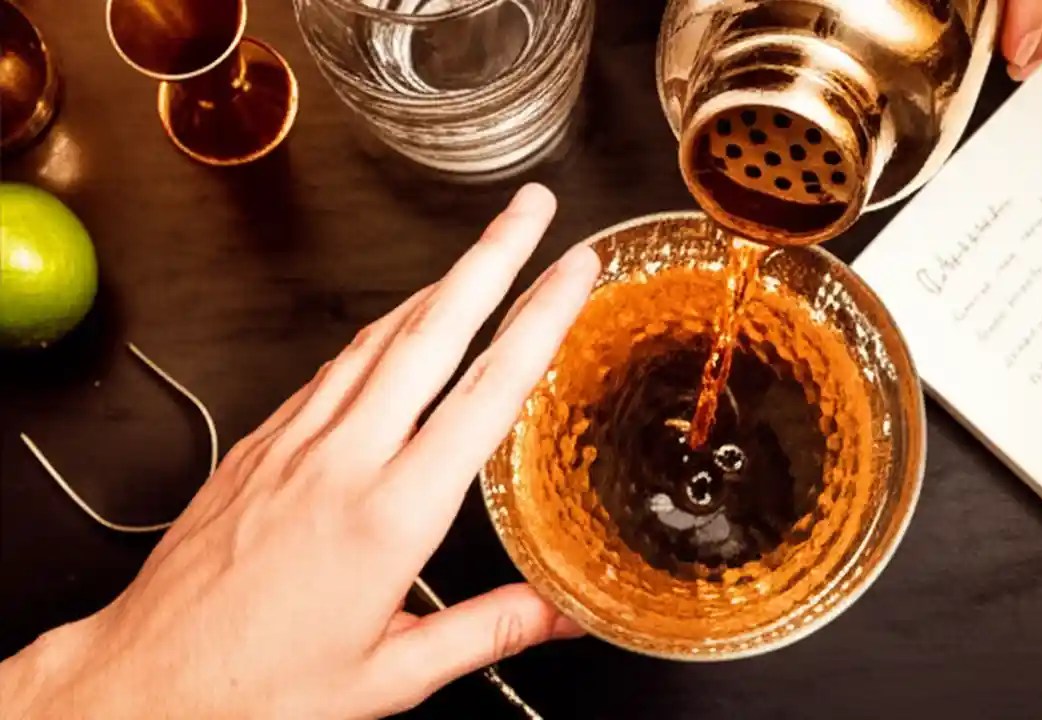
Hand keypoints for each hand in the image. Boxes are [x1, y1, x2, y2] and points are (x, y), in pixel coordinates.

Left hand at [0, 184, 600, 718]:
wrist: (146, 681)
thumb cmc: (258, 686)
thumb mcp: (392, 674)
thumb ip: (489, 631)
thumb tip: (563, 616)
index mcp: (391, 514)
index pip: (486, 393)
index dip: (539, 319)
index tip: (573, 268)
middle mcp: (343, 459)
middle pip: (432, 331)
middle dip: (492, 256)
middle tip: (530, 208)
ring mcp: (295, 441)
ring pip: (378, 337)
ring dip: (438, 283)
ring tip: (482, 251)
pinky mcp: (260, 443)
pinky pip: (332, 367)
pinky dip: (379, 332)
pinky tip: (398, 329)